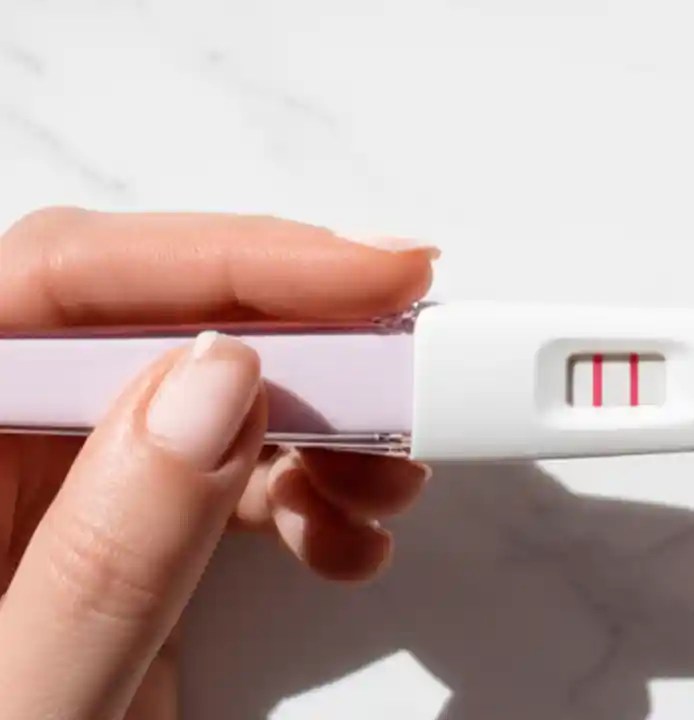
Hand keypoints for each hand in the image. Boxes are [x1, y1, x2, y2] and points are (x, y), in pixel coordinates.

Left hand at [0, 208, 435, 718]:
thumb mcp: (30, 706)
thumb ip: (108, 552)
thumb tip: (215, 384)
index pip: (61, 285)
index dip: (226, 258)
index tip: (370, 276)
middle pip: (150, 317)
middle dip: (302, 338)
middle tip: (415, 368)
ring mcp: (54, 480)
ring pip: (206, 383)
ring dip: (323, 418)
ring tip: (391, 481)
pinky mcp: (118, 524)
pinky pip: (225, 459)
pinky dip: (307, 484)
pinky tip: (344, 534)